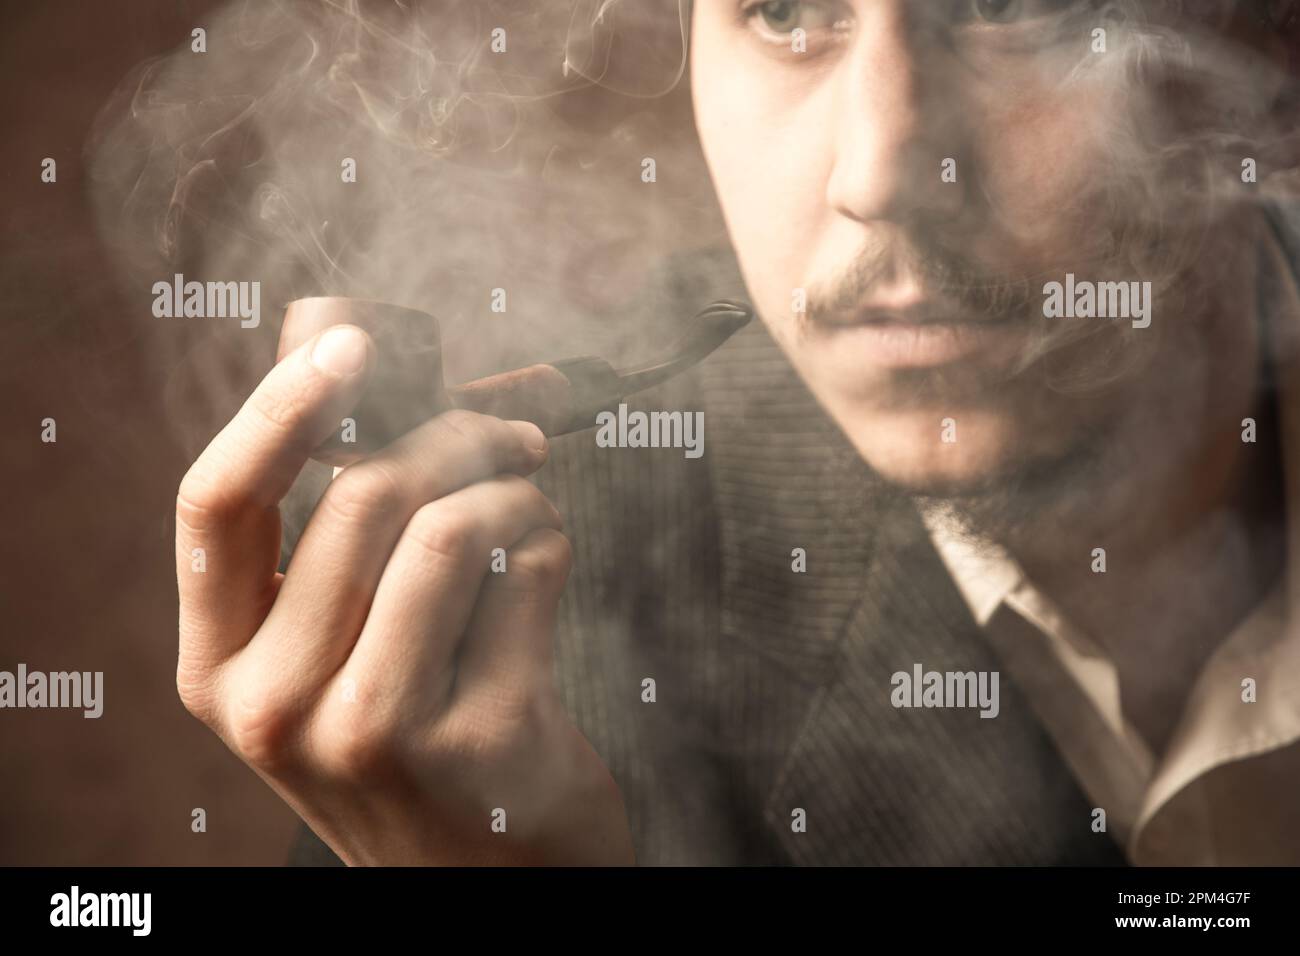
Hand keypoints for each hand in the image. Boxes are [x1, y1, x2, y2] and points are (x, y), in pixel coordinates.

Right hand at [174, 325, 634, 864]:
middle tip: (511, 434)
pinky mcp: (479, 738)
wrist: (488, 872)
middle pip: (361, 499)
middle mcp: (275, 707)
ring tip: (531, 502)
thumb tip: (387, 375)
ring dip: (513, 489)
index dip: (279, 408)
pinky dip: (552, 542)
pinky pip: (529, 575)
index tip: (350, 346)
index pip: (215, 507)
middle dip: (455, 437)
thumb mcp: (334, 660)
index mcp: (221, 668)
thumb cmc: (412, 741)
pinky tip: (547, 564)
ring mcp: (373, 732)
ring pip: (451, 530)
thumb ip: (339, 543)